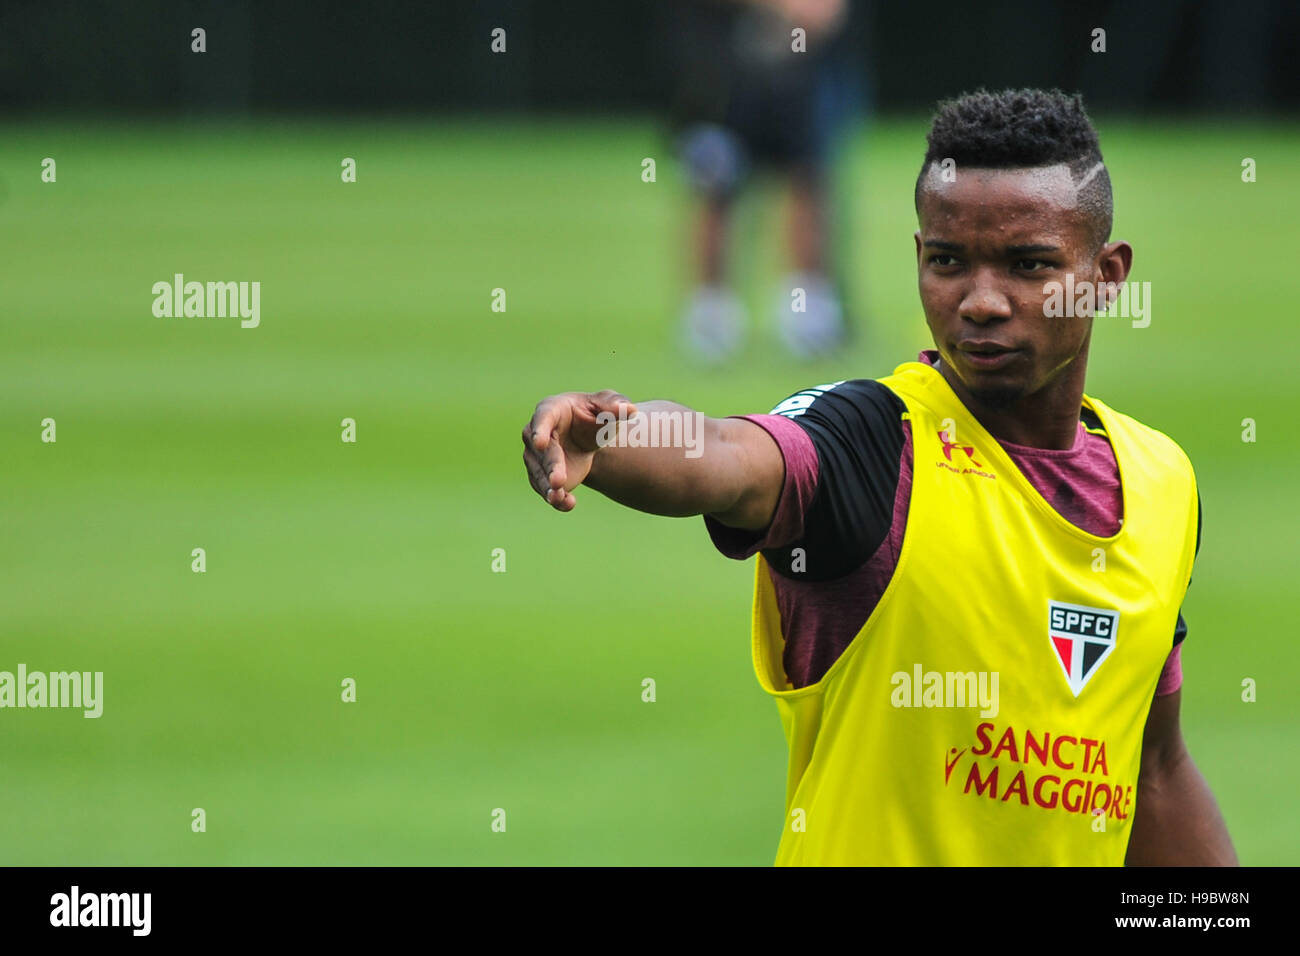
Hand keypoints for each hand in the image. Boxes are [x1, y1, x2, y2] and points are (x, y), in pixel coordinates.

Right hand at [522, 390, 636, 511]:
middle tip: (558, 481)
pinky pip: (547, 490)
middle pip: (543, 452)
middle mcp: (536, 434)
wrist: (587, 438)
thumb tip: (631, 409)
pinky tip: (569, 504)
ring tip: (559, 499)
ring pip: (540, 475)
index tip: (539, 442)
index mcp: (551, 410)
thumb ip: (617, 406)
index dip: (540, 430)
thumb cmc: (595, 415)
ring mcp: (537, 458)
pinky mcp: (543, 477)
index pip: (543, 417)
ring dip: (549, 488)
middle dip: (551, 467)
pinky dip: (557, 499)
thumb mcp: (608, 407)